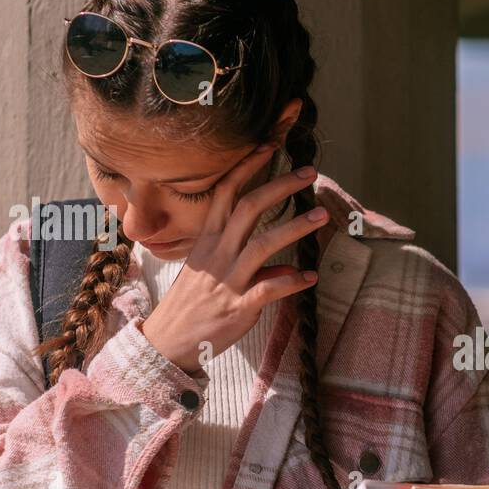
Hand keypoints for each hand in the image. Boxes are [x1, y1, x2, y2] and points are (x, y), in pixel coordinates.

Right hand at [140, 143, 326, 374]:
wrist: (168, 343)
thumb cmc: (191, 305)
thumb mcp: (210, 274)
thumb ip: (246, 264)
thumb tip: (286, 268)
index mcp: (208, 239)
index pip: (226, 193)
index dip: (248, 167)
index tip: (269, 145)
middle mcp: (218, 253)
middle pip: (249, 208)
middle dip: (280, 186)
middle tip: (309, 172)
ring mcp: (228, 279)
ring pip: (263, 244)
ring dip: (295, 227)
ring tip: (321, 215)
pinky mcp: (239, 306)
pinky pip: (269, 289)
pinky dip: (291, 281)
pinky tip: (310, 277)